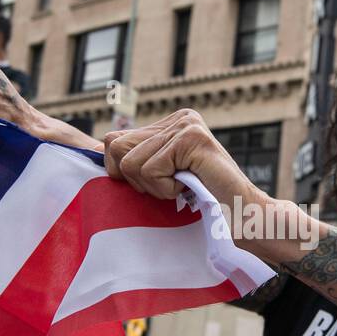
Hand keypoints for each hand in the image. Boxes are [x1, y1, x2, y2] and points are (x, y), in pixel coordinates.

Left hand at [102, 108, 260, 207]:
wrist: (241, 217)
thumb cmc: (202, 205)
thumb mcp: (161, 177)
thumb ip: (136, 160)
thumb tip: (95, 150)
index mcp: (170, 123)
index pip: (113, 141)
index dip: (124, 172)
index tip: (157, 185)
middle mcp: (178, 118)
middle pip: (116, 147)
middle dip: (136, 180)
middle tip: (170, 187)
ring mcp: (186, 124)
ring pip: (132, 162)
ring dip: (155, 187)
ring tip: (183, 187)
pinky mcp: (191, 137)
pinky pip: (150, 170)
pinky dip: (167, 189)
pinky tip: (191, 187)